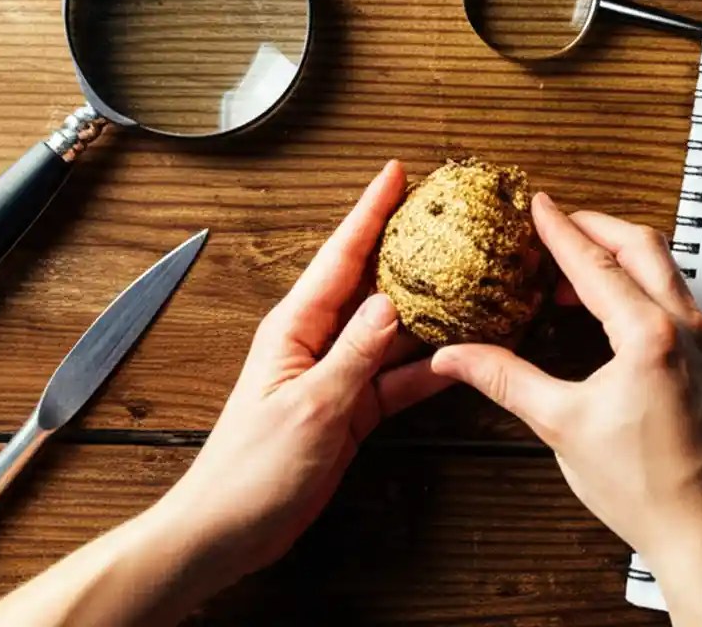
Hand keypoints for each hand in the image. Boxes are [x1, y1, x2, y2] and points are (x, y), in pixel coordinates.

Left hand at [150, 160, 449, 583]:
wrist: (229, 530)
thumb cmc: (251, 470)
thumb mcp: (311, 407)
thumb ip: (355, 355)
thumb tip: (391, 305)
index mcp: (294, 327)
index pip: (339, 256)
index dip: (370, 212)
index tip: (397, 172)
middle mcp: (316, 341)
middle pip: (370, 282)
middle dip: (407, 247)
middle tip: (448, 216)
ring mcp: (336, 375)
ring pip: (392, 330)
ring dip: (429, 308)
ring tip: (471, 277)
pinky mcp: (351, 409)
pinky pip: (397, 378)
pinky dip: (429, 366)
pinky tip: (463, 352)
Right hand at [430, 194, 701, 626]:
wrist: (696, 529)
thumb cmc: (643, 486)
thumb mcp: (561, 424)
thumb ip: (505, 379)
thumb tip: (459, 357)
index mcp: (649, 336)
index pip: (596, 263)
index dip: (560, 230)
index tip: (537, 205)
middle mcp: (684, 329)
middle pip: (641, 246)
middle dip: (594, 226)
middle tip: (554, 222)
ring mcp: (700, 342)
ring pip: (661, 267)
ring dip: (616, 253)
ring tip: (571, 261)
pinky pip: (670, 296)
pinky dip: (635, 281)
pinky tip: (603, 302)